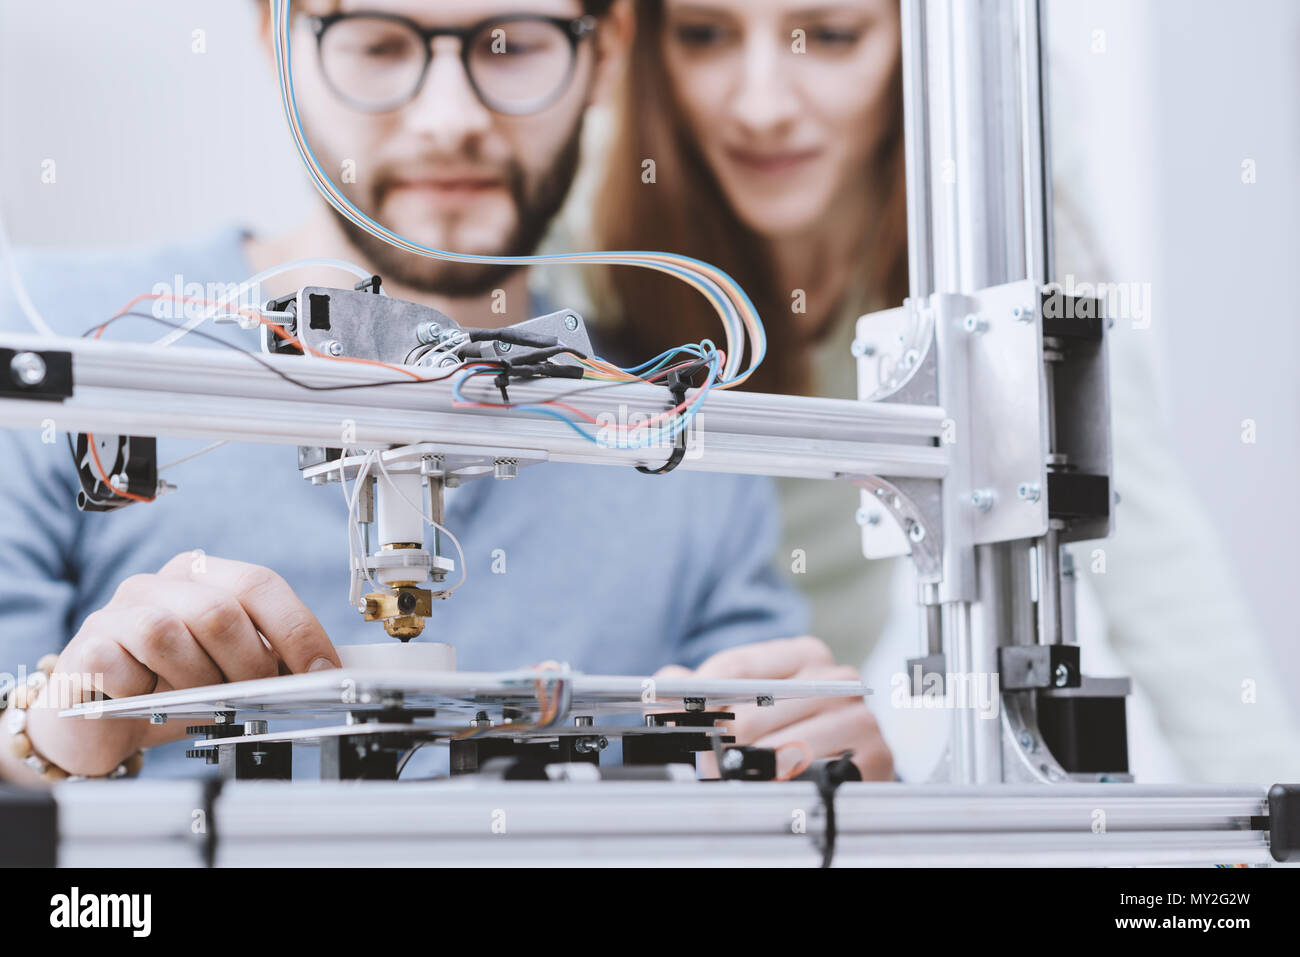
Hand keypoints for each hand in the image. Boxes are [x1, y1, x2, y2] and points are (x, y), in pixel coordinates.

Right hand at [23, 554, 338, 776]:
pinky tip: (147, 702)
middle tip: (258, 697)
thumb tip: (324, 671)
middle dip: (251, 663)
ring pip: (168, 633)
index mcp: (201, 576)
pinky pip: (122, 666)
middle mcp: (158, 585)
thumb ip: (271, 660)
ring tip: (198, 702)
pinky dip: (145, 693)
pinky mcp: (84, 649)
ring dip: (197, 680)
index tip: (323, 671)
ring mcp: (116, 613)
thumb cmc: (172, 691)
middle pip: (220, 610)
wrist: (100, 726)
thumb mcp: (232, 672)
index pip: (259, 584)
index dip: (297, 630)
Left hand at [656, 636, 893, 780]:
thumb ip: (703, 692)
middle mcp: (836, 677)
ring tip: (722, 778)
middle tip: (694, 761)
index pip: (738, 667)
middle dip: (718, 737)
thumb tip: (664, 684)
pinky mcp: (875, 751)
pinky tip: (765, 787)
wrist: (852, 778)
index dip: (700, 696)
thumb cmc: (793, 737)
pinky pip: (814, 769)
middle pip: (756, 704)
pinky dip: (780, 782)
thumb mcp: (748, 706)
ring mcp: (859, 712)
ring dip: (745, 765)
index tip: (672, 717)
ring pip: (781, 739)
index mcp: (805, 655)